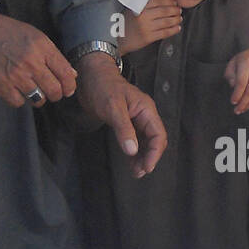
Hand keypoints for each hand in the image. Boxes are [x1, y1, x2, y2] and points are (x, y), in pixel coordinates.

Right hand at [0, 10, 76, 108]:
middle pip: (55, 90)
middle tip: (51, 92)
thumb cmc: (5, 33)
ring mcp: (16, 76)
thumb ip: (52, 55)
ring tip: (32, 89)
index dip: (69, 85)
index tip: (68, 89)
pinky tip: (15, 88)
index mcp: (41, 47)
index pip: (65, 73)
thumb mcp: (33, 35)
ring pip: (39, 99)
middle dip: (56, 94)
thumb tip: (71, 74)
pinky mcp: (2, 86)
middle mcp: (31, 62)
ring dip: (38, 97)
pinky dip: (19, 98)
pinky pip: (19, 102)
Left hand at [76, 53, 166, 177]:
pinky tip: (130, 161)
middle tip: (140, 172)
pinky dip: (134, 151)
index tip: (146, 168)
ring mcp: (136, 119)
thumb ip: (123, 129)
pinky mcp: (126, 122)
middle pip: (155, 140)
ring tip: (135, 171)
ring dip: (142, 156)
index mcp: (146, 110)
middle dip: (149, 157)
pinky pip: (136, 139)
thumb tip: (132, 151)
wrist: (90, 76)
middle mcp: (144, 115)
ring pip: (146, 142)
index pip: (158, 135)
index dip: (154, 153)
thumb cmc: (102, 87)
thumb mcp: (113, 108)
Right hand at [117, 0, 182, 53]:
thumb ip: (144, 6)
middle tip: (179, 10)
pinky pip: (165, 33)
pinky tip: (177, 28)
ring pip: (166, 22)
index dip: (169, 1)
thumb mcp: (131, 10)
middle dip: (174, 10)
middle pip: (164, 11)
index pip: (158, 1)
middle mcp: (143, 16)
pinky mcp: (148, 38)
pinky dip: (173, 30)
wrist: (116, 39)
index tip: (174, 2)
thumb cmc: (124, 24)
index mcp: (139, 7)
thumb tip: (163, 3)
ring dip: (176, 19)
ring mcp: (146, 27)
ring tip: (179, 18)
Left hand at [225, 49, 248, 113]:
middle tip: (237, 110)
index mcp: (247, 62)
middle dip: (243, 103)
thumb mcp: (233, 64)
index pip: (242, 82)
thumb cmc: (243, 61)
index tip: (233, 102)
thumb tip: (233, 87)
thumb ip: (230, 75)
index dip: (237, 94)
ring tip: (243, 109)